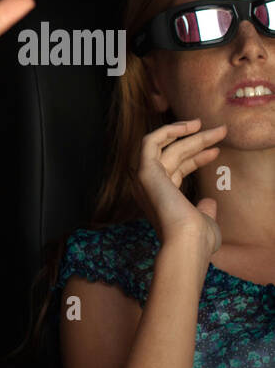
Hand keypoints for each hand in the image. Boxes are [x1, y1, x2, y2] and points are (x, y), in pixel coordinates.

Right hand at [133, 119, 224, 257]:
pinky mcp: (145, 171)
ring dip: (188, 133)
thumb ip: (204, 209)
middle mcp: (150, 187)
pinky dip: (167, 130)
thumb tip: (209, 202)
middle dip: (198, 141)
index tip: (217, 151)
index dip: (196, 157)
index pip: (176, 169)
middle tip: (222, 131)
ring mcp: (145, 179)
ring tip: (210, 126)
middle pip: (173, 155)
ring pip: (166, 147)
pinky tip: (189, 126)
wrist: (188, 242)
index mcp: (161, 197)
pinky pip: (150, 141)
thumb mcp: (205, 220)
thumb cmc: (197, 238)